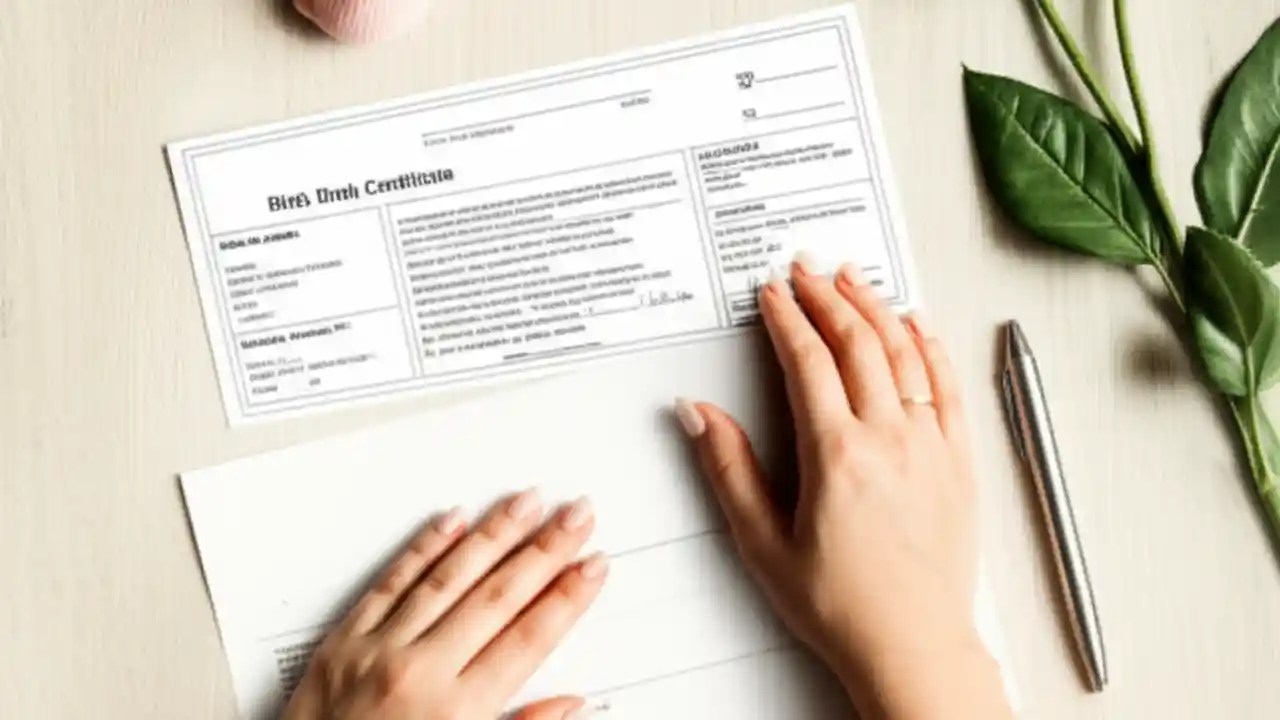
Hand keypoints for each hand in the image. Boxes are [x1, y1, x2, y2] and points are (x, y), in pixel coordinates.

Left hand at [283, 490, 606, 719]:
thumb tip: (570, 704)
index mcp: (456, 713)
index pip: (530, 638)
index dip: (567, 597)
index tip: (592, 565)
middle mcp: (419, 673)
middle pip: (498, 596)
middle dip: (545, 549)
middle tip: (576, 515)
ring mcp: (378, 650)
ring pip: (448, 576)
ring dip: (494, 533)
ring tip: (526, 503)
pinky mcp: (342, 641)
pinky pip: (390, 581)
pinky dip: (424, 547)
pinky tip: (453, 520)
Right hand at [675, 257, 1012, 719]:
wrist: (912, 646)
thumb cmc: (840, 606)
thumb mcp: (762, 542)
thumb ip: (729, 469)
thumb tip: (700, 413)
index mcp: (837, 456)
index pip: (807, 361)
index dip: (786, 318)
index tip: (772, 294)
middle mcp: (890, 440)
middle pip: (857, 343)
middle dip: (826, 296)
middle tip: (806, 269)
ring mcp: (932, 447)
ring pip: (906, 354)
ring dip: (876, 308)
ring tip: (853, 279)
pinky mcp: (961, 462)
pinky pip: (950, 387)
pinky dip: (932, 347)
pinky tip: (918, 326)